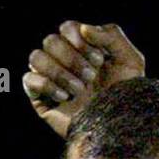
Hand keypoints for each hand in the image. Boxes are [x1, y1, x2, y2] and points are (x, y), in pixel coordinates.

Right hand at [23, 21, 145, 137]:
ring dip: (60, 72)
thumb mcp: (130, 60)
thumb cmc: (127, 97)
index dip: (79, 40)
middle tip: (91, 77)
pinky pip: (28, 80)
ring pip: (36, 57)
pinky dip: (46, 84)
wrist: (120, 130)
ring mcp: (51, 81)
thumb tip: (83, 28)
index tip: (99, 60)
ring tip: (80, 90)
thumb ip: (111, 35)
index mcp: (82, 51)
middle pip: (51, 41)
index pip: (66, 28)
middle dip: (72, 58)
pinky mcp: (42, 101)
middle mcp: (63, 63)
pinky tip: (65, 97)